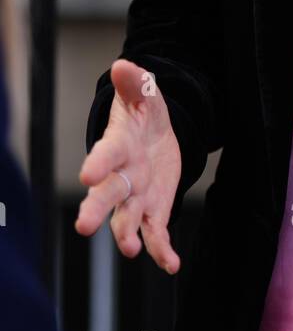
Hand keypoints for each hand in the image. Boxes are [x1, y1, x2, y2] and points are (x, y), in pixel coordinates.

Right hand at [75, 58, 182, 273]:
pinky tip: (171, 265)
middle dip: (96, 210)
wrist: (155, 134)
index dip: (97, 164)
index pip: (105, 154)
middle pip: (106, 195)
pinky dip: (161, 250)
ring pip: (127, 219)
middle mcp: (121, 176)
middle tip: (83, 227)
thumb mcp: (144, 94)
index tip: (87, 176)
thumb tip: (124, 65)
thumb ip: (135, 83)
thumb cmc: (143, 113)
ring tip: (130, 251)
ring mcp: (137, 196)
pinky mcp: (155, 209)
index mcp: (118, 146)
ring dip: (126, 235)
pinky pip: (156, 233)